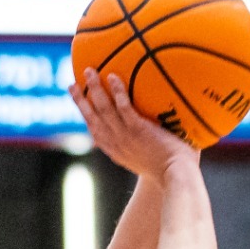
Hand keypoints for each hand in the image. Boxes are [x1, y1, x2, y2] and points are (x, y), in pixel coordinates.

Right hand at [69, 69, 196, 178]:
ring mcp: (125, 136)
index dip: (84, 115)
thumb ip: (146, 145)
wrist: (177, 178)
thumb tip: (156, 128)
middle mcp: (115, 143)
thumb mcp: (150, 160)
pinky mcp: (138, 130)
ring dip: (94, 88)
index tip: (78, 102)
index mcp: (116, 151)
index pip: (95, 130)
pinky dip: (117, 92)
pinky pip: (124, 107)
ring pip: (103, 109)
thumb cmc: (170, 169)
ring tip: (89, 71)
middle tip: (72, 84)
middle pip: (92, 118)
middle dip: (80, 100)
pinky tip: (113, 76)